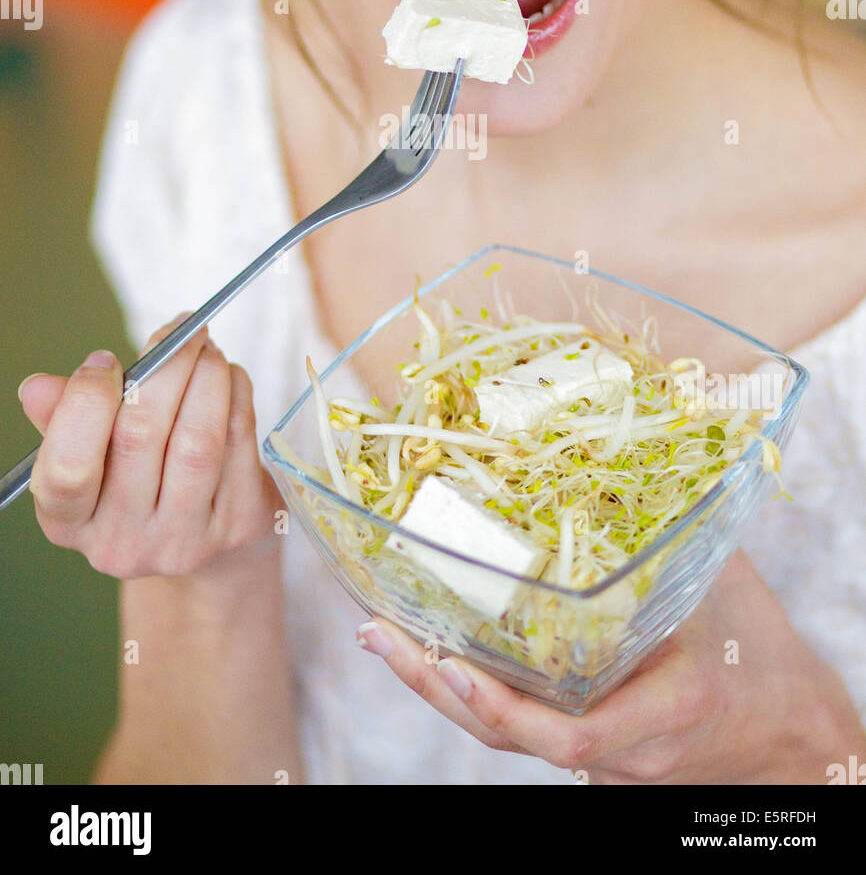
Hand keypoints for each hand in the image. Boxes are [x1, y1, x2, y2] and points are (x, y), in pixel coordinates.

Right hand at [19, 314, 283, 580]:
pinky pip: (238, 441)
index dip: (87, 404)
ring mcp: (183, 541)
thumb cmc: (140, 477)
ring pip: (197, 439)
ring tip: (206, 345)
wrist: (209, 533)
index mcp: (70, 522)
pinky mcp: (238, 525)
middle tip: (180, 330)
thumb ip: (66, 419)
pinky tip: (229, 376)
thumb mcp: (94, 455)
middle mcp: (122, 541)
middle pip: (140, 437)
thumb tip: (37, 387)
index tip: (106, 360)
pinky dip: (236, 394)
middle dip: (164, 367)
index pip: (68, 470)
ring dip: (206, 375)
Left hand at [355, 549, 865, 782]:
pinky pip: (523, 720)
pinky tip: (431, 643)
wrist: (783, 728)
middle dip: (438, 691)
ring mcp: (600, 750)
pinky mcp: (585, 741)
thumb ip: (685, 523)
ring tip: (382, 633)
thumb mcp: (727, 584)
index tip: (455, 665)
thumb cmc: (758, 648)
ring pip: (508, 734)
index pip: (577, 731)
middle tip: (379, 635)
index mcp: (665, 704)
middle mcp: (623, 742)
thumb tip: (667, 426)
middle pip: (514, 736)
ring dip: (440, 688)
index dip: (510, 709)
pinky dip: (475, 686)